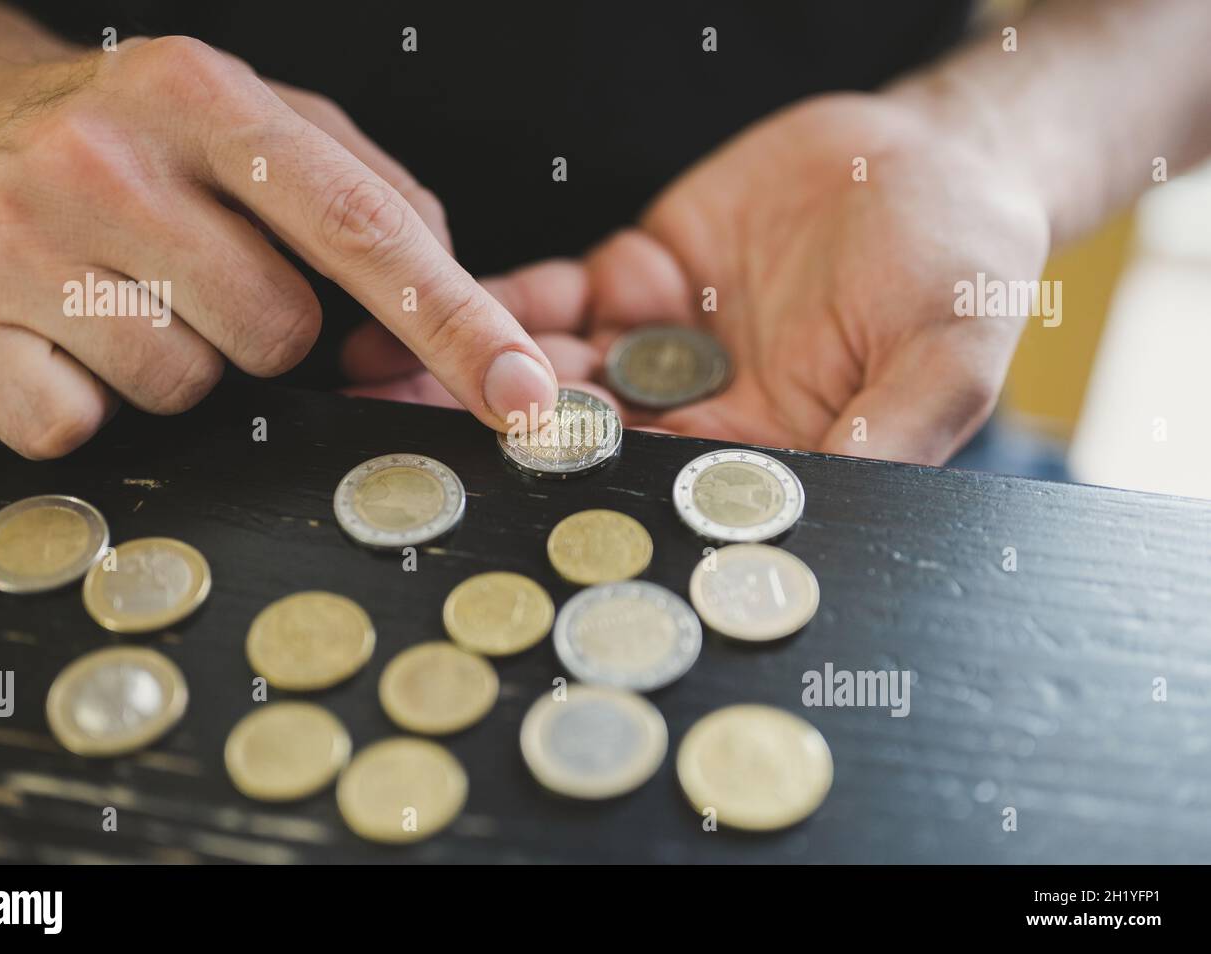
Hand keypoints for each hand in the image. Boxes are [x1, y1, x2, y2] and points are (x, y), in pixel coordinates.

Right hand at [0, 33, 555, 457]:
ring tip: (125, 292)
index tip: (524, 396)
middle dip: (265, 332)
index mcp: (206, 99)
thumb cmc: (133, 132)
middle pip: (280, 336)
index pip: (364, 229)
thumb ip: (371, 195)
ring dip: (181, 363)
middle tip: (197, 272)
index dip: (458, 323)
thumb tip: (458, 296)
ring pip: (188, 389)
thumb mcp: (257, 121)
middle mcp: (106, 158)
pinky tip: (62, 333)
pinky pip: (84, 426)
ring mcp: (18, 241)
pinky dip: (92, 400)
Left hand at [347, 93, 1048, 463]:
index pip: (663, 487)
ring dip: (472, 370)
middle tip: (401, 436)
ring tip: (384, 369)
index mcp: (767, 452)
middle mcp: (704, 411)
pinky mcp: (637, 274)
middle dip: (498, 436)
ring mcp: (663, 344)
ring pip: (554, 370)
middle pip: (586, 438)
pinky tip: (434, 300)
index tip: (504, 492)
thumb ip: (895, 426)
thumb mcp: (951, 351)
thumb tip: (841, 496)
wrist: (936, 155)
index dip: (585, 489)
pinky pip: (557, 294)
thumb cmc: (966, 261)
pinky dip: (500, 298)